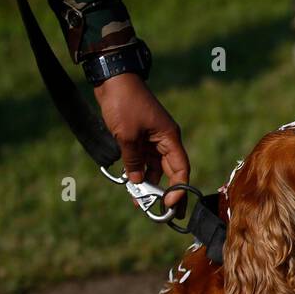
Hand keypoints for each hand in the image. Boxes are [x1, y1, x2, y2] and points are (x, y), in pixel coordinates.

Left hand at [94, 72, 190, 210]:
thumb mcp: (126, 136)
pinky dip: (138, 172)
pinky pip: (143, 159)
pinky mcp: (140, 136)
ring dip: (150, 184)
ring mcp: (152, 138)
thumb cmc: (124, 103)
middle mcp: (164, 140)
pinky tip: (132, 185)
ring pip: (155, 167)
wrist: (113, 79)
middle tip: (167, 214)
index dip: (179, 189)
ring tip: (141, 203)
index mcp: (169, 138)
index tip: (170, 205)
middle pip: (171, 171)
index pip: (181, 169)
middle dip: (168, 193)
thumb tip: (136, 181)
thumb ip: (132, 161)